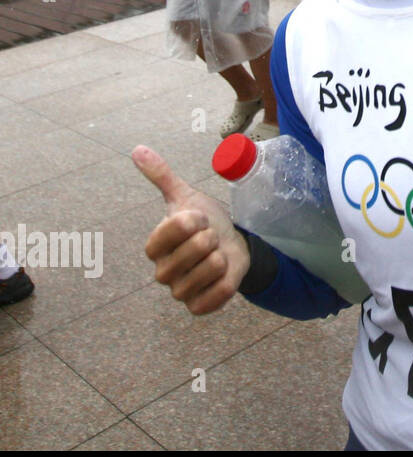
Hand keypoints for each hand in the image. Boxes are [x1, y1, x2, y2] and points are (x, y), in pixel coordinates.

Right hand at [137, 145, 249, 315]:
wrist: (232, 246)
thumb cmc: (206, 222)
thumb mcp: (187, 196)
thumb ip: (161, 176)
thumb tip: (137, 149)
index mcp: (154, 246)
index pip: (175, 229)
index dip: (195, 220)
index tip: (200, 218)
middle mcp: (162, 272)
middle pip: (198, 248)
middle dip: (213, 238)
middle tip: (212, 238)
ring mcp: (179, 292)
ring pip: (210, 270)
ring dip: (222, 258)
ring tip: (218, 255)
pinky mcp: (198, 307)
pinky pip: (216, 296)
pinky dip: (226, 282)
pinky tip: (224, 274)